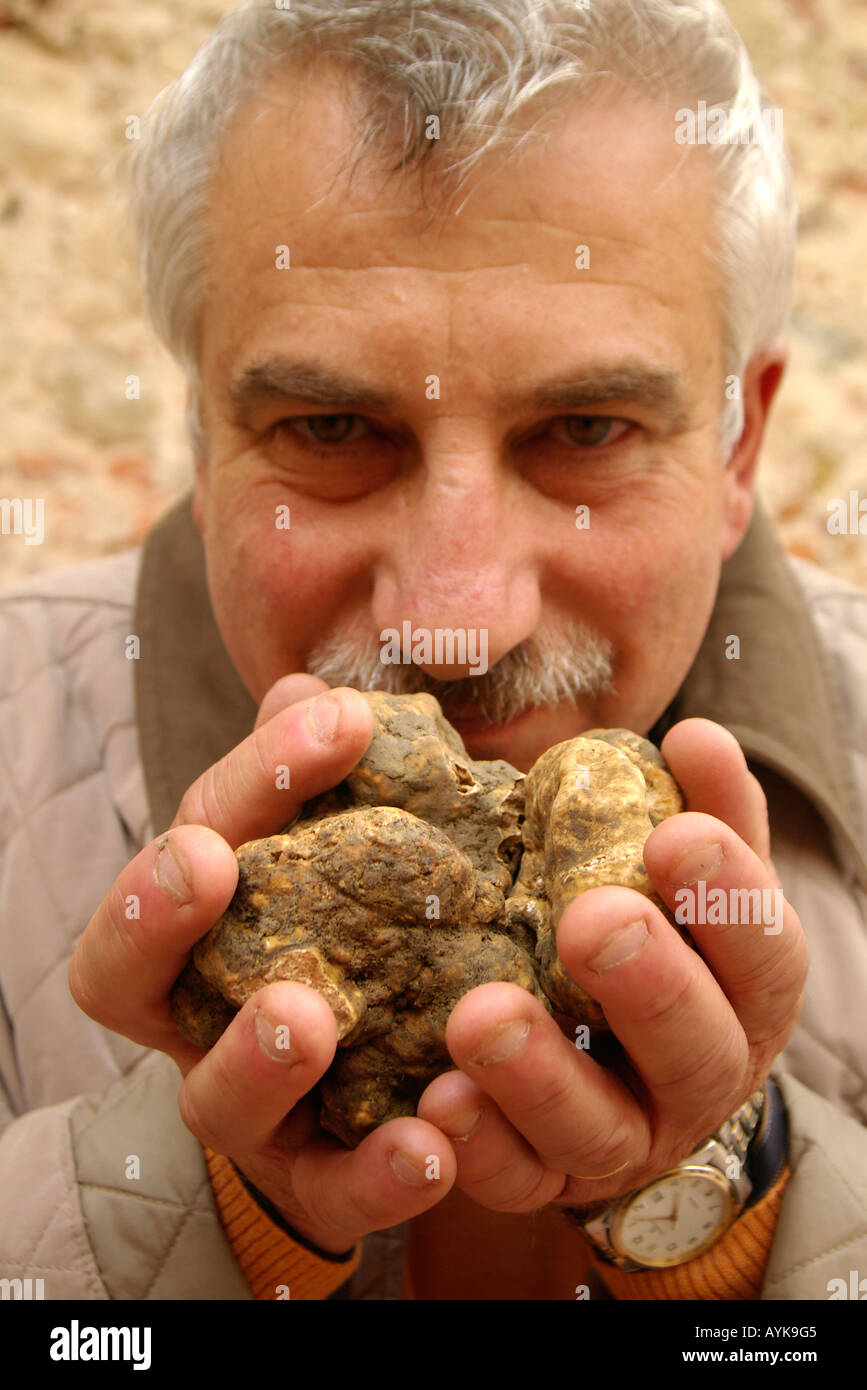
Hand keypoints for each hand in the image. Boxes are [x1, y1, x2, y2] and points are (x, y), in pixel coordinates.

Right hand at [69, 675, 456, 1253]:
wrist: (372, 1095)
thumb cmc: (340, 944)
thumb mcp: (329, 857)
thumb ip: (310, 784)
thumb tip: (304, 682)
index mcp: (197, 930)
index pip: (183, 849)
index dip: (238, 782)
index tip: (325, 717)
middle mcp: (195, 1021)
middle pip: (136, 973)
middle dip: (157, 911)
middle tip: (207, 859)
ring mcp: (251, 1115)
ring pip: (214, 1100)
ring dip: (252, 1054)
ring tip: (303, 1013)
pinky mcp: (322, 1186)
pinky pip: (339, 1192)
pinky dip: (378, 1172)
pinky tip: (433, 1144)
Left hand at [416, 718, 807, 1218]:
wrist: (628, 1083)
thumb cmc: (661, 947)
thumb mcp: (692, 884)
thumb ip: (706, 814)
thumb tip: (698, 736)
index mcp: (747, 993)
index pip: (764, 951)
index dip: (728, 896)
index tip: (672, 834)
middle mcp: (702, 1077)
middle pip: (695, 1047)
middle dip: (649, 985)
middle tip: (591, 920)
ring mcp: (627, 1141)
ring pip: (598, 1128)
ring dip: (541, 1075)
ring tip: (480, 1017)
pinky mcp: (548, 1184)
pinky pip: (516, 1182)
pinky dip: (479, 1148)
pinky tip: (436, 1102)